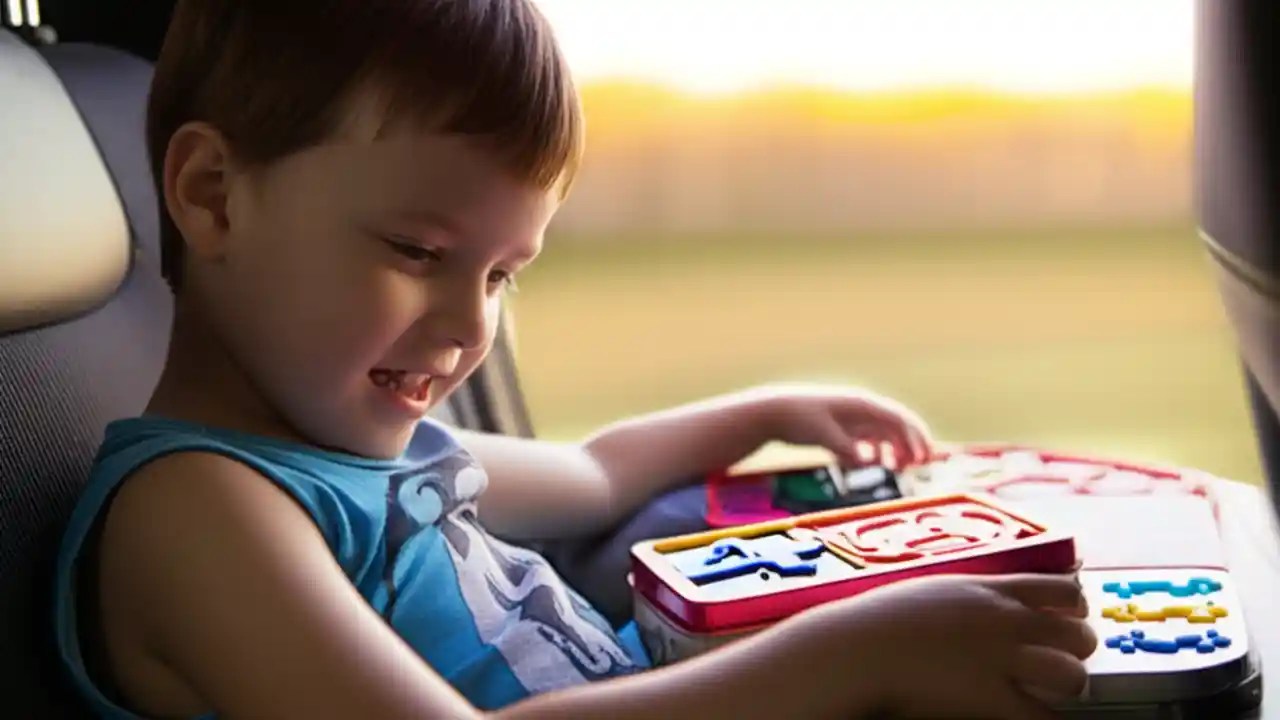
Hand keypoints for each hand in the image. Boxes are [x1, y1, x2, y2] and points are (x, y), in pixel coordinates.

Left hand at [752, 383, 934, 468]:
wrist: (774, 412)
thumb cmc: (799, 419)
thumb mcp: (823, 434)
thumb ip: (845, 447)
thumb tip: (866, 460)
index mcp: (862, 405)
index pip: (899, 419)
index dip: (915, 438)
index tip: (923, 458)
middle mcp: (861, 410)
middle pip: (896, 425)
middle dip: (912, 444)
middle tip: (921, 465)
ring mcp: (852, 419)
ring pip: (884, 433)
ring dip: (896, 448)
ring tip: (900, 468)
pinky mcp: (842, 428)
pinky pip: (867, 439)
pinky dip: (876, 450)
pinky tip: (874, 462)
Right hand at [807, 573, 1096, 719]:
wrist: (859, 645)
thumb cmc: (883, 618)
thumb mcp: (935, 590)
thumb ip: (971, 594)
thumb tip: (987, 599)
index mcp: (992, 589)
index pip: (1063, 590)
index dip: (1075, 608)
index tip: (1070, 618)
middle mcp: (1005, 621)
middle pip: (1077, 632)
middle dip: (1078, 649)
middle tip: (1064, 660)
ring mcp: (1000, 660)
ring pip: (1072, 675)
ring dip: (1069, 684)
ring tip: (1055, 692)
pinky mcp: (989, 698)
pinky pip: (1042, 717)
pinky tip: (1035, 718)